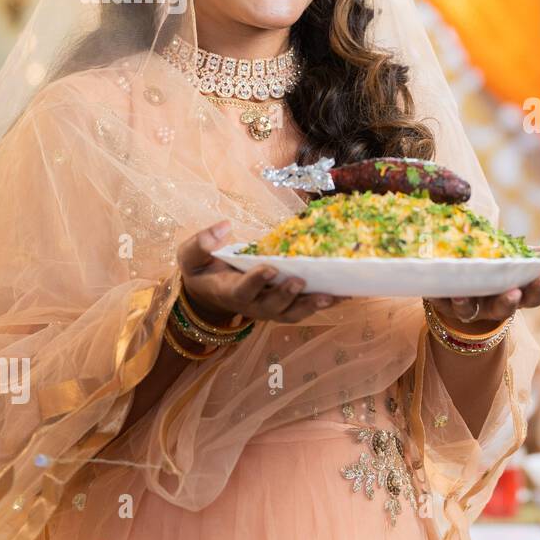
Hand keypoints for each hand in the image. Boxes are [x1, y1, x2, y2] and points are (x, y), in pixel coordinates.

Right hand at [177, 220, 349, 324]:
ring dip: (313, 305)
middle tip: (300, 281)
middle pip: (272, 307)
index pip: (243, 290)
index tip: (268, 267)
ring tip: (334, 294)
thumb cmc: (203, 269)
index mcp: (229, 291)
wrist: (210, 291)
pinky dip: (326, 302)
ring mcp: (271, 309)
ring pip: (293, 312)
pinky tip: (348, 293)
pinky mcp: (286, 306)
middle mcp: (253, 305)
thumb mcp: (191, 256)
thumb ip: (200, 243)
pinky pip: (306, 307)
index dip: (255, 281)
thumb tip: (223, 227)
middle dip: (287, 296)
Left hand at [426, 228, 539, 334]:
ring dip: (466, 305)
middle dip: (509, 302)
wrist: (472, 279)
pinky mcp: (445, 304)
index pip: (534, 297)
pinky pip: (440, 304)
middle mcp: (494, 306)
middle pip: (504, 310)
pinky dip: (437, 298)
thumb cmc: (506, 267)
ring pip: (469, 312)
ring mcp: (470, 307)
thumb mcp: (529, 256)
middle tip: (514, 291)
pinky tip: (433, 291)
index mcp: (518, 295)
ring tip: (462, 295)